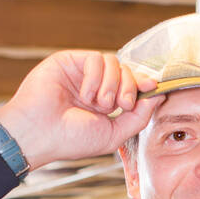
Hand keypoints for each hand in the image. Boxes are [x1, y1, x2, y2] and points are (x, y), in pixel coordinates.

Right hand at [0, 51, 165, 171]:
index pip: (130, 85)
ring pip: (113, 62)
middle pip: (126, 71)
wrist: (40, 134)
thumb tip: (159, 95)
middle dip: (129, 87)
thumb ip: (138, 116)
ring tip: (98, 103)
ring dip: (111, 84)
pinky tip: (85, 94)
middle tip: (121, 104)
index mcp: (105, 104)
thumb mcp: (113, 134)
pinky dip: (95, 77)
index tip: (152, 87)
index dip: (143, 84)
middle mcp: (94, 87)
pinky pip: (96, 58)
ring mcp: (81, 73)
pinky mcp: (69, 61)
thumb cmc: (70, 140)